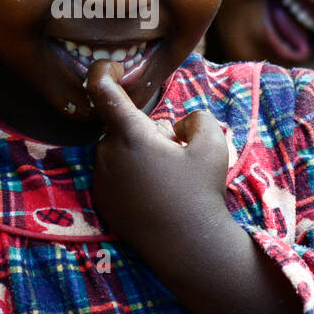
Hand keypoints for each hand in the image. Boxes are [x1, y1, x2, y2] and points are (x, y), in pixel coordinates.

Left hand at [84, 60, 232, 265]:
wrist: (187, 247)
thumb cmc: (200, 192)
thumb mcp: (213, 143)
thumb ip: (196, 117)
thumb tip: (177, 125)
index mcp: (129, 136)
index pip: (102, 91)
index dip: (102, 71)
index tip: (112, 66)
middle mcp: (106, 154)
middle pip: (122, 125)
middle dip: (145, 130)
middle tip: (175, 153)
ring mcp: (100, 179)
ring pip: (119, 150)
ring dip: (139, 153)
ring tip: (168, 178)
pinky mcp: (101, 200)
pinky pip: (114, 173)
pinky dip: (130, 174)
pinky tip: (156, 194)